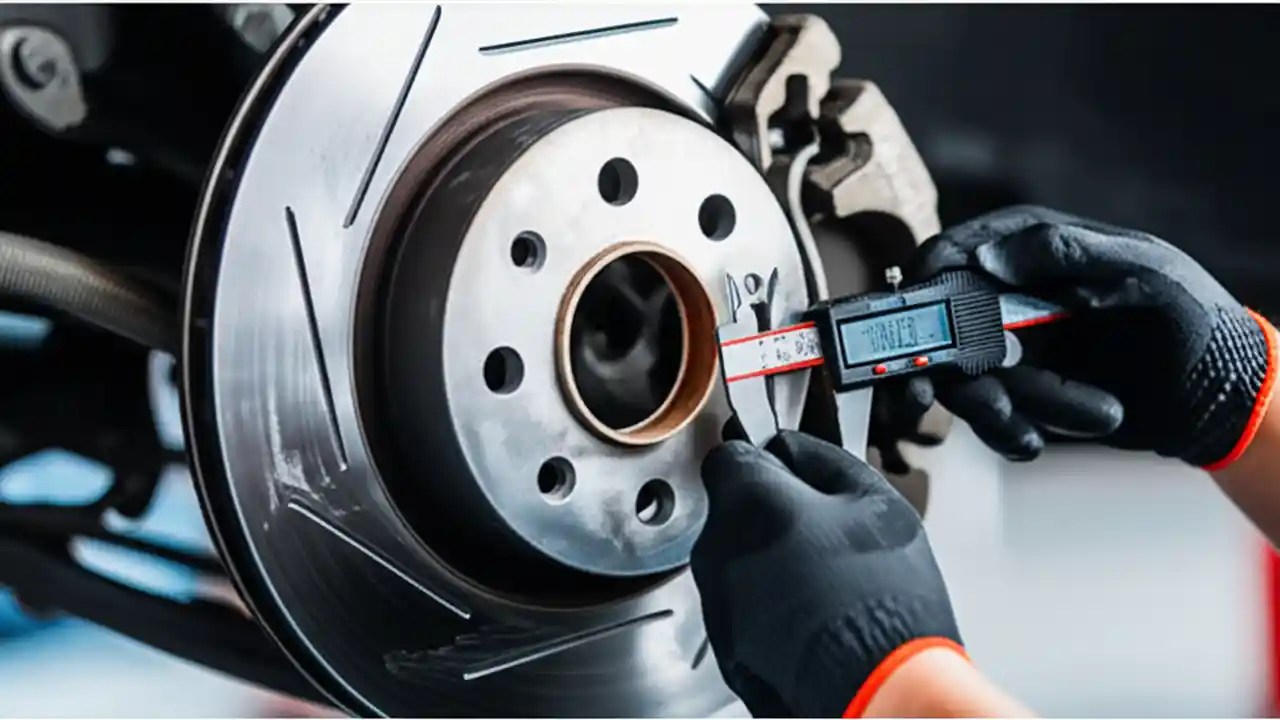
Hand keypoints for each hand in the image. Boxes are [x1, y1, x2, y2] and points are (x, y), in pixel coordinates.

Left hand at [691, 431, 963, 717]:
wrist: (881, 689)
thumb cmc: (884, 603)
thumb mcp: (874, 502)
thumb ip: (821, 458)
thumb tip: (794, 447)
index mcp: (750, 503)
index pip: (729, 455)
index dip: (762, 458)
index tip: (786, 466)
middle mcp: (719, 550)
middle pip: (732, 510)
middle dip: (769, 511)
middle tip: (824, 529)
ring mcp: (718, 602)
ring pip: (735, 559)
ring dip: (768, 558)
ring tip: (826, 579)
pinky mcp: (725, 644)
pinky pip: (741, 604)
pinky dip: (767, 603)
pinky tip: (813, 613)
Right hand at [902, 205, 1275, 467]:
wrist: (1216, 395)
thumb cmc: (1190, 315)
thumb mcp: (1139, 270)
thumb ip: (1064, 253)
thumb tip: (986, 257)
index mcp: (1035, 248)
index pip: (957, 250)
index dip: (927, 276)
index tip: (914, 310)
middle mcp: (1012, 295)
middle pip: (943, 322)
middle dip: (942, 367)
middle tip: (943, 399)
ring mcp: (1012, 346)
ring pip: (963, 377)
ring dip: (987, 407)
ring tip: (1026, 430)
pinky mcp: (1021, 391)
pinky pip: (991, 413)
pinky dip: (1005, 432)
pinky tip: (1032, 442)